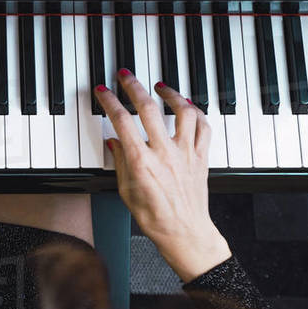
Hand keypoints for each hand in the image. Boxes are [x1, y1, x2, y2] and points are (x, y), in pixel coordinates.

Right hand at [94, 71, 230, 281]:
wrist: (185, 233)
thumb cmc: (155, 218)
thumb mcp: (126, 191)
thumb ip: (121, 162)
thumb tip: (114, 142)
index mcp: (142, 162)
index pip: (121, 121)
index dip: (109, 102)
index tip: (103, 92)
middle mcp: (165, 153)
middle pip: (148, 108)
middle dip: (133, 86)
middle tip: (125, 75)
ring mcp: (185, 153)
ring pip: (182, 111)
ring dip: (170, 93)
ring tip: (160, 86)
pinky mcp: (201, 157)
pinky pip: (203, 126)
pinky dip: (196, 112)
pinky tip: (187, 106)